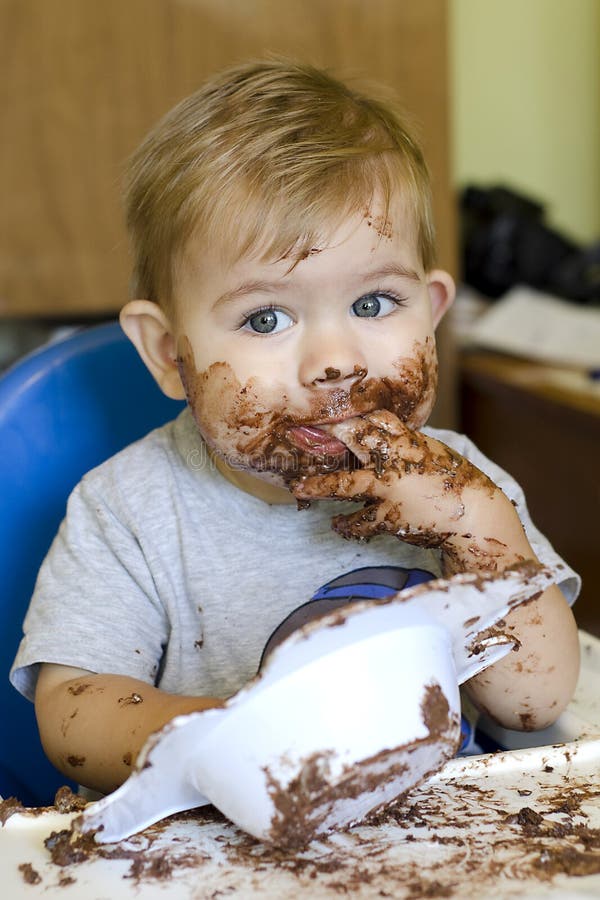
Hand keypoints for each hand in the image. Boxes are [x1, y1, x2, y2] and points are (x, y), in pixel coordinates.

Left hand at [292, 410, 514, 572]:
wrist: (475, 515)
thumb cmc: (453, 481)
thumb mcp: (431, 452)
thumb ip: (404, 443)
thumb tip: (379, 434)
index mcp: (409, 441)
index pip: (375, 418)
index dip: (350, 412)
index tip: (328, 408)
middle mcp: (396, 461)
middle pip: (355, 438)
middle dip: (329, 432)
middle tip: (300, 430)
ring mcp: (389, 489)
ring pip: (345, 484)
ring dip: (319, 485)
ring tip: (299, 488)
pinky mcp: (389, 517)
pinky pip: (359, 521)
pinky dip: (346, 524)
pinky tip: (337, 525)